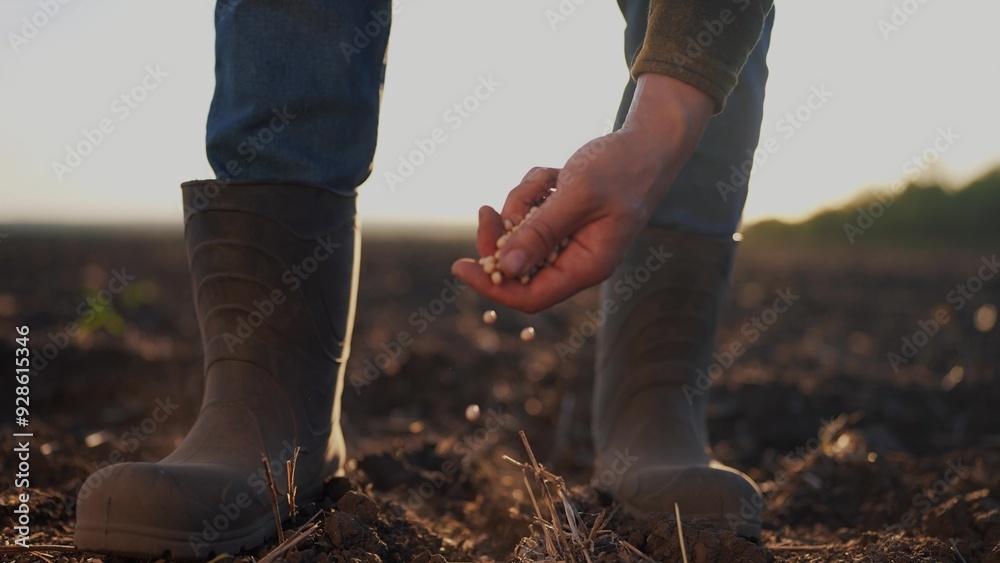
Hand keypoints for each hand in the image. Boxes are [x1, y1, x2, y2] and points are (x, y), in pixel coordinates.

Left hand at [452, 74, 713, 312]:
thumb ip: (541, 232)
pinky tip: (555, 174)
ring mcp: (569, 240)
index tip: (460, 266)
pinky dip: (534, 191)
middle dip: (502, 235)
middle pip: (518, 267)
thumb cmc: (621, 168)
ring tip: (547, 178)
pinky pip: (530, 212)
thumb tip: (505, 268)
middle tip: (486, 209)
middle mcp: (577, 260)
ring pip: (520, 234)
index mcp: (587, 267)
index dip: (492, 286)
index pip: (530, 296)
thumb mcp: (577, 196)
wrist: (647, 143)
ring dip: (523, 204)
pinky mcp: (563, 220)